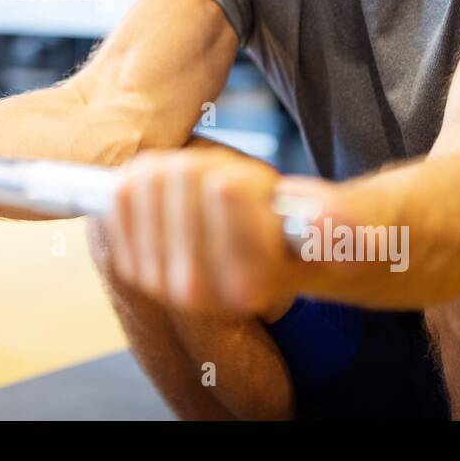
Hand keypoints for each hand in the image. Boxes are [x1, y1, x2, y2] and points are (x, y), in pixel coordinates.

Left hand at [105, 148, 332, 315]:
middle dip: (211, 167)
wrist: (263, 271)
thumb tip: (330, 220)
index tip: (259, 191)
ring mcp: (158, 282)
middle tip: (232, 187)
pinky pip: (120, 195)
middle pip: (181, 176)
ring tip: (205, 192)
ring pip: (149, 180)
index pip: (222, 190)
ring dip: (178, 170)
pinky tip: (170, 196)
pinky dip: (144, 179)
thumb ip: (339, 223)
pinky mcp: (132, 266)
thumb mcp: (335, 226)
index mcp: (248, 285)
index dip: (242, 178)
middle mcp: (197, 293)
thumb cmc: (299, 236)